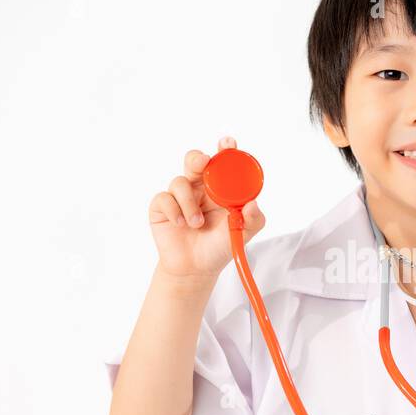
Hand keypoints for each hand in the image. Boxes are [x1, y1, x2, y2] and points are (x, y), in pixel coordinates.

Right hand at [148, 135, 266, 280]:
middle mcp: (199, 188)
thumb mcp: (242, 234)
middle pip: (195, 161)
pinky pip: (164, 198)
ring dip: (189, 202)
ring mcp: (180, 196)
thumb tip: (253, 204)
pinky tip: (181, 224)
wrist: (196, 269)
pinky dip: (174, 210)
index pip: (223, 163)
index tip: (228, 145)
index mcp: (220, 188)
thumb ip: (253, 220)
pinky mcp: (162, 207)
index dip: (225, 150)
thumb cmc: (219, 247)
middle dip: (197, 159)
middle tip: (203, 164)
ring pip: (179, 181)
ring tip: (196, 223)